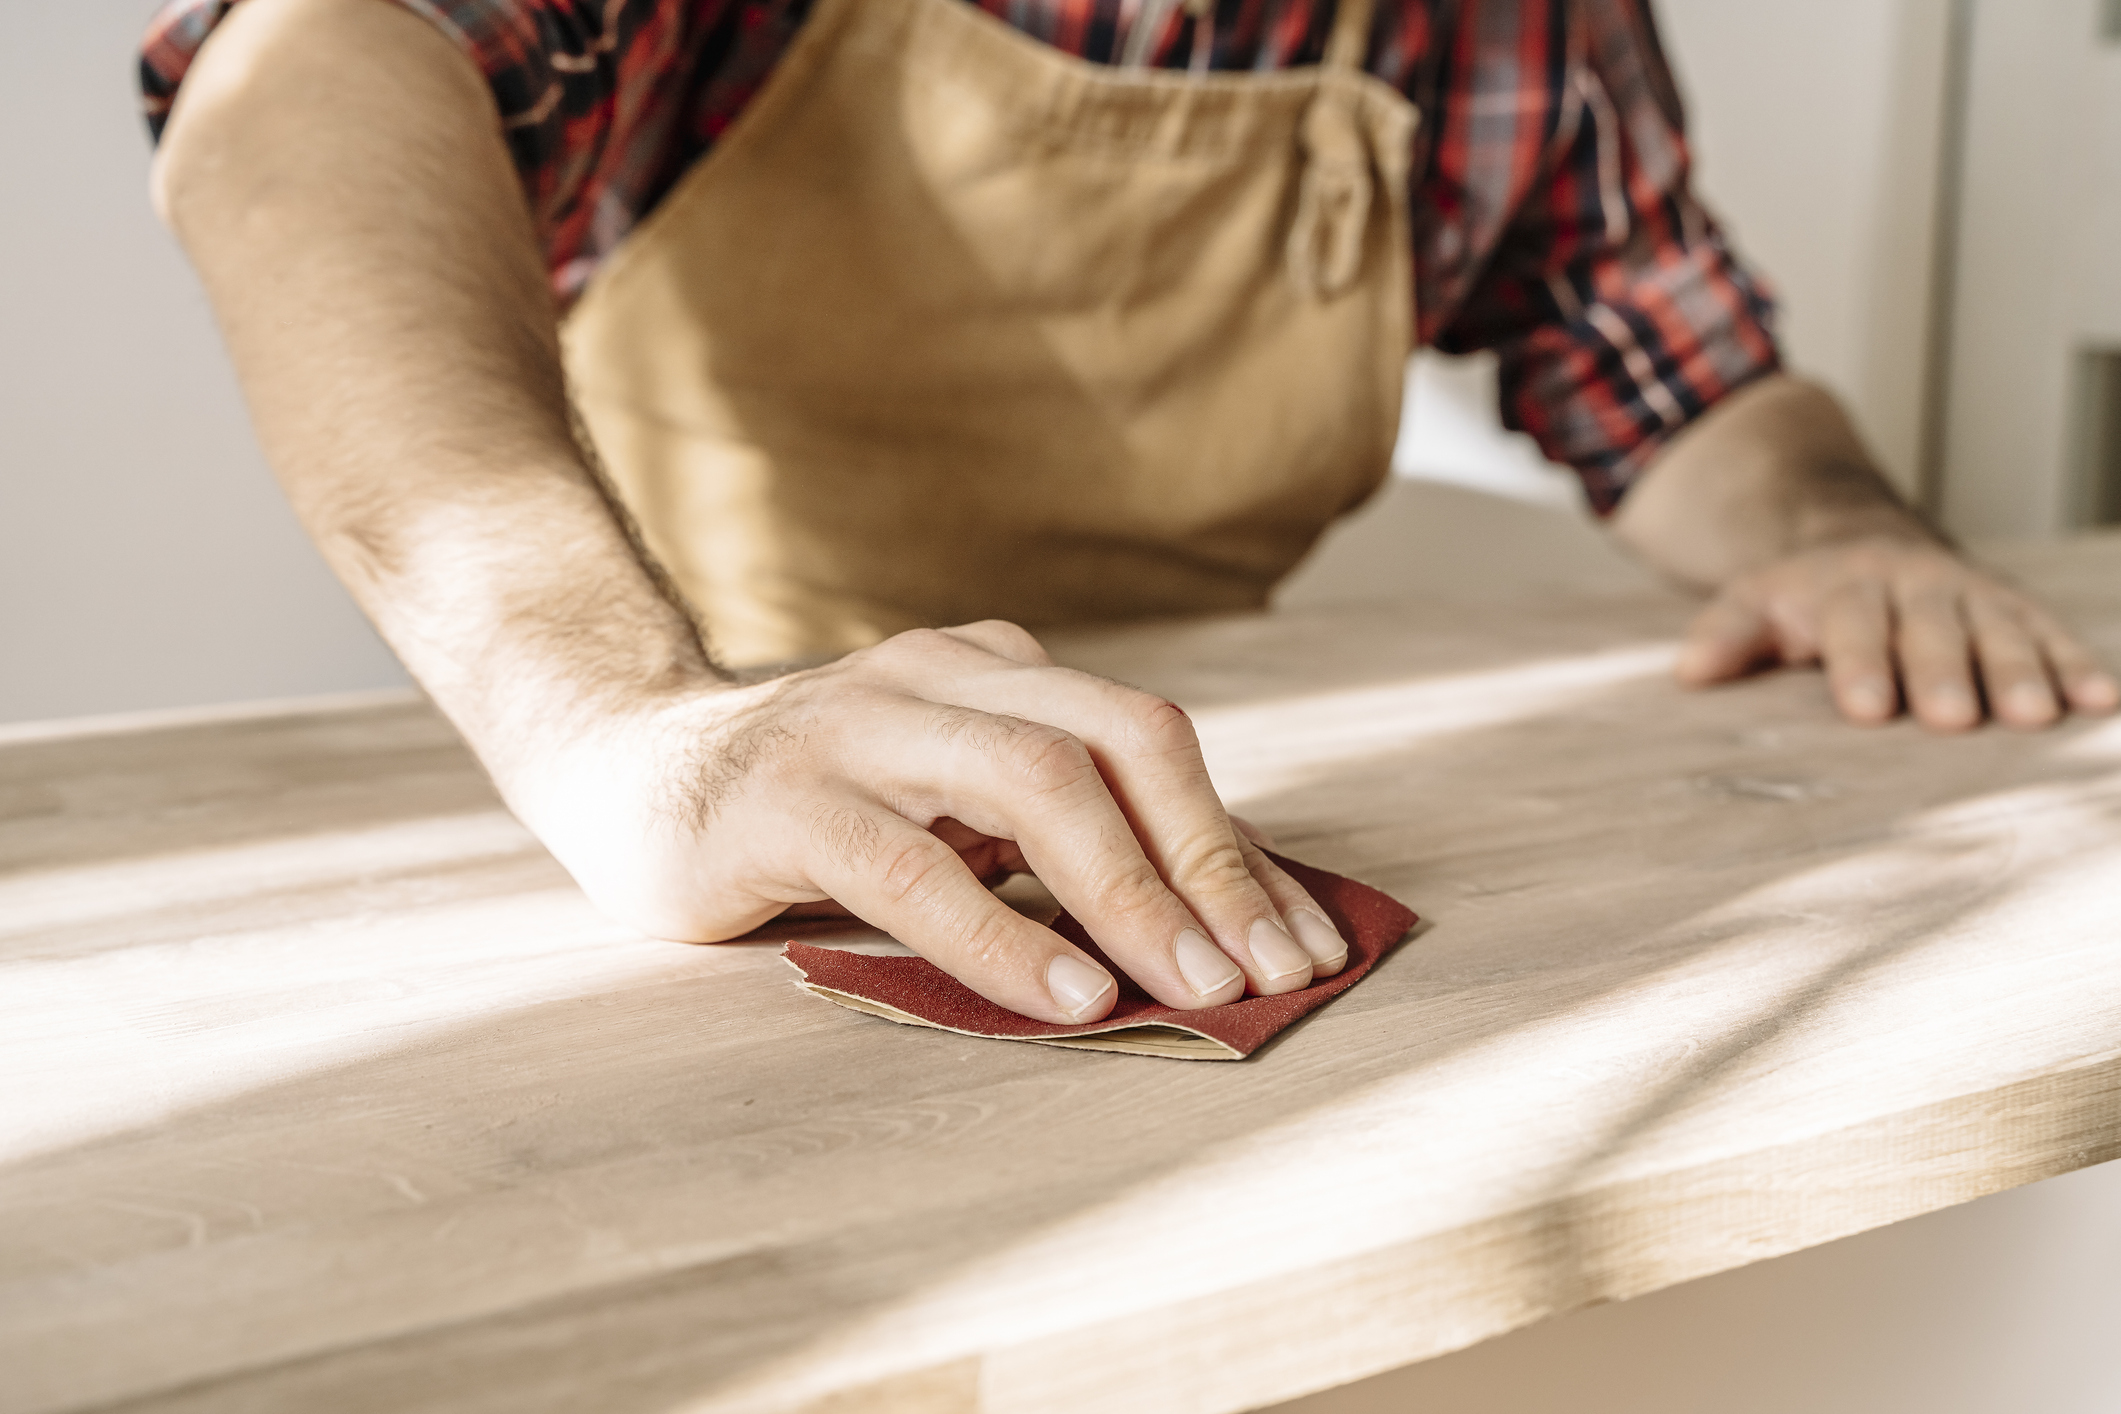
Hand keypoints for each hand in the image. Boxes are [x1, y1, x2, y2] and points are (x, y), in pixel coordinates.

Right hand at [506, 621, 1351, 1022]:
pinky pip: (912, 866)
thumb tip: (1212, 924)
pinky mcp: (782, 798)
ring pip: (1028, 783)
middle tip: (1271, 970)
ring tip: (1192, 987)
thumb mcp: (951, 807)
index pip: (1150, 742)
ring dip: (1127, 892)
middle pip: (1116, 742)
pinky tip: (1063, 999)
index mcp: (996, 671)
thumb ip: (1053, 840)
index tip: (1310, 943)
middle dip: (1209, 860)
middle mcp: (940, 674)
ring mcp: (858, 723)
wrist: (630, 773)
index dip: (1238, 844)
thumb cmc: (821, 813)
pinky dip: (1001, 936)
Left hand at [1675, 534, 2119, 729]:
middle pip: (1932, 630)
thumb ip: (1728, 633)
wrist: (1861, 541)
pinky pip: (2051, 634)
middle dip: (1944, 672)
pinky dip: (2077, 665)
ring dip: (2020, 672)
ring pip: (1999, 631)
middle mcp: (1915, 585)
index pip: (1854, 626)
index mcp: (1847, 585)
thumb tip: (1689, 669)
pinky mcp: (2016, 609)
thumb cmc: (1803, 598)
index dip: (1861, 665)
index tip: (1867, 710)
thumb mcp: (1755, 603)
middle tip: (1954, 720)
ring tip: (2035, 719)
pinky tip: (2099, 702)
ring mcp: (1971, 595)